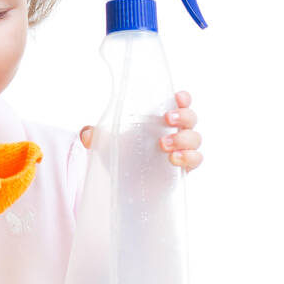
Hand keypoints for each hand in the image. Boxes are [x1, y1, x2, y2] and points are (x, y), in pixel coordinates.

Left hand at [80, 90, 202, 171]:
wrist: (127, 187)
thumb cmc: (123, 157)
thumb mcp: (106, 145)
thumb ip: (95, 137)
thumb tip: (86, 133)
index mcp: (160, 120)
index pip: (179, 103)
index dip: (183, 98)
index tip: (178, 96)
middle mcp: (176, 132)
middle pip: (191, 118)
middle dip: (183, 115)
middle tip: (167, 119)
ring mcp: (182, 149)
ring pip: (195, 138)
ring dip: (183, 138)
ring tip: (163, 145)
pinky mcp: (184, 168)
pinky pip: (196, 159)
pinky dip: (188, 157)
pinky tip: (173, 159)